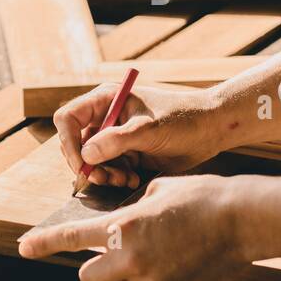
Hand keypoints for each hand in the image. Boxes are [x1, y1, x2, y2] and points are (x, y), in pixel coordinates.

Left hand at [18, 173, 256, 280]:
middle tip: (111, 253)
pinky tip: (167, 268)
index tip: (23, 248)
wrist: (244, 220)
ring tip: (145, 261)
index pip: (71, 238)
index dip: (43, 244)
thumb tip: (122, 221)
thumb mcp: (159, 189)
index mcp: (123, 226)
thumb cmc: (203, 196)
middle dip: (94, 267)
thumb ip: (132, 209)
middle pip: (87, 277)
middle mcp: (131, 258)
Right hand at [54, 83, 225, 187]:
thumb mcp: (149, 129)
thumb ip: (116, 140)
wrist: (211, 130)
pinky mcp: (127, 152)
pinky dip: (116, 178)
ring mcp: (116, 135)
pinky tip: (133, 179)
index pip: (69, 118)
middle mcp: (107, 116)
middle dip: (88, 165)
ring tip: (125, 180)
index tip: (82, 165)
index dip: (69, 142)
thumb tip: (85, 155)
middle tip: (106, 179)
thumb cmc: (182, 119)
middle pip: (76, 144)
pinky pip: (108, 169)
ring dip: (104, 174)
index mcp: (106, 100)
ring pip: (92, 161)